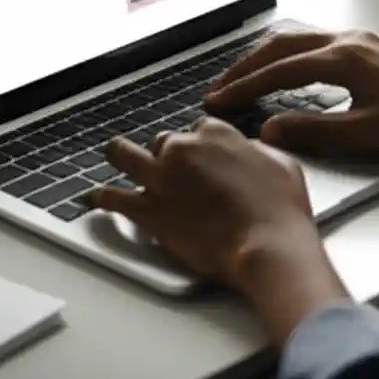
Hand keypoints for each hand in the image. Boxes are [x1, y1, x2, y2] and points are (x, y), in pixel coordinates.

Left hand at [90, 119, 348, 343]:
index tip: (202, 160)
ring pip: (125, 155)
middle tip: (172, 173)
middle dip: (166, 156)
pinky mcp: (148, 211)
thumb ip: (256, 150)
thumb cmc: (281, 210)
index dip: (200, 147)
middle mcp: (182, 150)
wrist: (267, 247)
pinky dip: (103, 197)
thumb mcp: (282, 163)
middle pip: (163, 143)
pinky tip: (97, 197)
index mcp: (215, 133)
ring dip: (119, 155)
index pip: (197, 131)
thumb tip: (249, 148)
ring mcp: (161, 179)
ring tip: (115, 155)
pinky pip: (113, 198)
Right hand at [206, 29, 378, 153]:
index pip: (279, 70)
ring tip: (242, 76)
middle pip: (282, 44)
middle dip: (247, 65)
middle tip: (220, 86)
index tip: (218, 100)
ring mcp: (358, 40)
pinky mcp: (366, 48)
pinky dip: (289, 54)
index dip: (245, 86)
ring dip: (266, 56)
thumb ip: (312, 130)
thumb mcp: (362, 133)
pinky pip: (315, 42)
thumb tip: (268, 128)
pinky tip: (283, 70)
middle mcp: (347, 40)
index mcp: (343, 57)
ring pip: (297, 38)